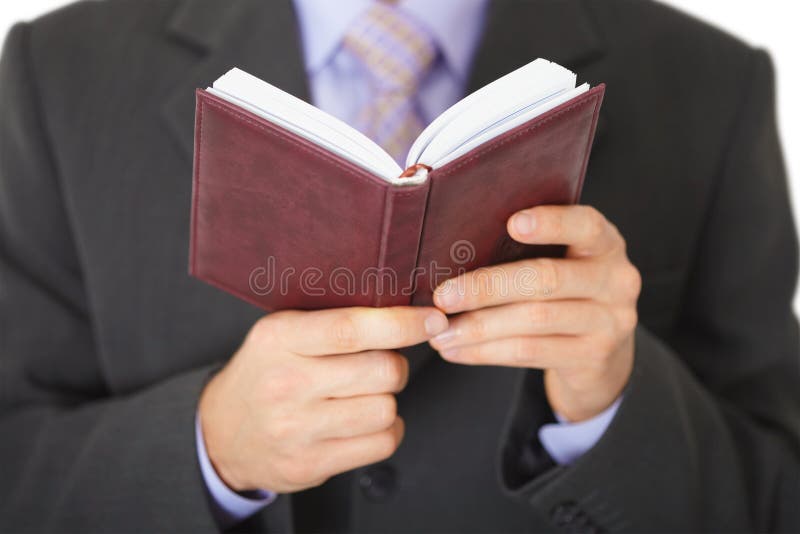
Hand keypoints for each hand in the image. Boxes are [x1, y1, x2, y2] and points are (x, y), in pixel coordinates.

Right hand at [199, 306, 447, 492]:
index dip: (401, 323)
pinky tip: (367, 421)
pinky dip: (387, 430)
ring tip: (368, 394)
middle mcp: (286, 383)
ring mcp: (297, 428)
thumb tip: (401, 308)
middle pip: (381, 370)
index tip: (431, 319)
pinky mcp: (309, 464)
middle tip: (382, 364)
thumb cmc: (265, 373)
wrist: (222, 431)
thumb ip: (330, 319)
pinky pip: (380, 443)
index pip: (351, 328)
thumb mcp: (280, 333)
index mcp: (279, 338)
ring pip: (385, 409)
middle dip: (396, 365)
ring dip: (389, 399)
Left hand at [429, 205, 639, 421]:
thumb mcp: (562, 262)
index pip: (586, 225)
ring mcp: (609, 321)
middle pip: (546, 278)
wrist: (601, 350)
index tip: (513, 223)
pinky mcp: (593, 356)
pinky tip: (456, 350)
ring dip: (479, 327)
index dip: (551, 223)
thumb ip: (526, 250)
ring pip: (534, 320)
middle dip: (487, 287)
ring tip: (441, 331)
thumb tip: (450, 250)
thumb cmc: (564, 292)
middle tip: (444, 296)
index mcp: (605, 244)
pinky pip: (531, 352)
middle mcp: (616, 280)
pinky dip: (486, 352)